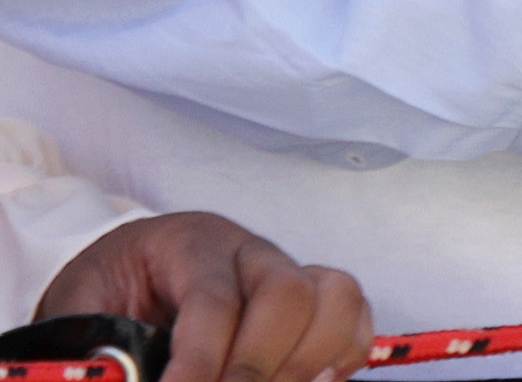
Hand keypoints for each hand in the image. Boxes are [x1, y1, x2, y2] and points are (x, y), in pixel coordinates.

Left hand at [38, 214, 371, 381]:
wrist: (124, 267)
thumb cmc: (104, 291)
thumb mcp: (79, 312)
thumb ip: (100, 350)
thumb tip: (122, 379)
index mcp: (188, 242)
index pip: (213, 301)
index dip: (200, 362)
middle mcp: (249, 250)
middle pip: (287, 293)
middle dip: (258, 366)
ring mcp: (287, 267)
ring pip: (335, 296)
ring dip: (308, 361)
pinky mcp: (311, 293)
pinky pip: (353, 313)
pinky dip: (343, 354)